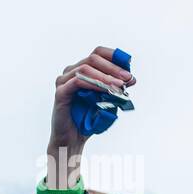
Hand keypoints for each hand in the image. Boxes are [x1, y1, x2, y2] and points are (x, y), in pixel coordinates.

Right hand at [45, 47, 134, 186]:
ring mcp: (63, 81)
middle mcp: (71, 72)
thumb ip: (115, 88)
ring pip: (86, 68)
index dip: (114, 56)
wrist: (72, 140)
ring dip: (106, 76)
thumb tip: (132, 78)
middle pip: (93, 58)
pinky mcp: (61, 92)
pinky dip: (94, 84)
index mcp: (81, 70)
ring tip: (120, 86)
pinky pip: (78, 82)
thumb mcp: (106, 101)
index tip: (129, 68)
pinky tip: (106, 90)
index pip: (98, 53)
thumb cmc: (88, 120)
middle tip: (128, 78)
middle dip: (114, 68)